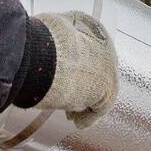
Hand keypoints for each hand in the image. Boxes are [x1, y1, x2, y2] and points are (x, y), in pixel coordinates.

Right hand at [35, 11, 119, 128]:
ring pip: (98, 89)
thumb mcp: (47, 30)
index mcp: (92, 27)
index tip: (66, 76)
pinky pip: (100, 107)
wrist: (50, 56)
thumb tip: (40, 47)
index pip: (88, 49)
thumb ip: (53, 38)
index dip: (77, 66)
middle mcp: (105, 45)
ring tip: (71, 114)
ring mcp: (110, 67)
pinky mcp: (109, 90)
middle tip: (70, 97)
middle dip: (84, 85)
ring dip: (85, 101)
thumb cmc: (41, 42)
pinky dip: (88, 117)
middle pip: (95, 70)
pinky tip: (79, 124)